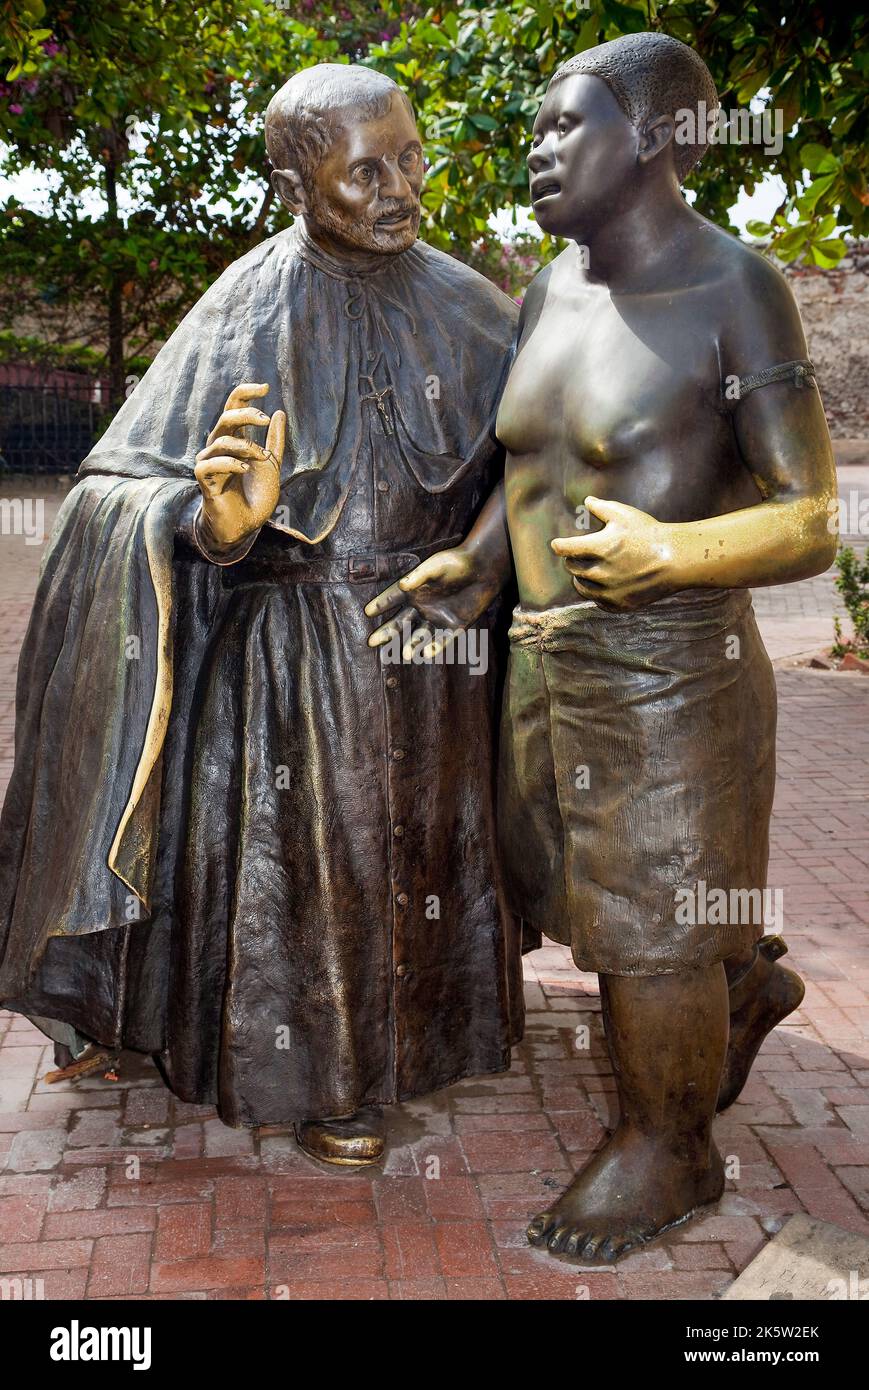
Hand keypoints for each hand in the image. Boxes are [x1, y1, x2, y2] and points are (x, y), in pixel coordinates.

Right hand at [194, 383, 286, 548]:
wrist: (246, 524)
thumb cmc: (255, 495)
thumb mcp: (271, 464)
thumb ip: (274, 440)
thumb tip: (279, 412)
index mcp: (234, 439)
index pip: (233, 407)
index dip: (245, 393)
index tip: (265, 387)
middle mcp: (218, 447)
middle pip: (225, 419)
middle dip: (246, 415)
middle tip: (265, 419)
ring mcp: (209, 462)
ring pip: (222, 441)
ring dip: (246, 446)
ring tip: (262, 458)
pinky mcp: (204, 480)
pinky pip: (211, 464)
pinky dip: (230, 464)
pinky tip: (245, 470)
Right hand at [365, 545, 497, 660]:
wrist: (483, 570)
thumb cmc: (457, 563)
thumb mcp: (436, 566)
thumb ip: (419, 576)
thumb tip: (402, 585)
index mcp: (415, 590)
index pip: (393, 598)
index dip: (381, 604)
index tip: (367, 611)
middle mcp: (422, 606)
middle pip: (401, 622)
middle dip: (387, 632)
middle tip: (371, 641)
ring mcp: (437, 617)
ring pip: (419, 635)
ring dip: (412, 645)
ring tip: (405, 654)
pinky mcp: (454, 626)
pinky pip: (442, 640)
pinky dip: (434, 647)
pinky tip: (426, 654)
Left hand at [551, 496, 681, 610]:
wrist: (675, 560)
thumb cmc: (650, 534)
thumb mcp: (625, 515)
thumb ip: (602, 508)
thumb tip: (587, 501)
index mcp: (601, 547)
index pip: (566, 549)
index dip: (559, 545)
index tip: (556, 545)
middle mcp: (602, 572)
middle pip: (572, 568)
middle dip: (572, 560)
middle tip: (577, 555)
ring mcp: (610, 591)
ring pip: (581, 587)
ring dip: (580, 578)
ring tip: (586, 570)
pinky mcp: (619, 604)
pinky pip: (597, 600)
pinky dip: (596, 592)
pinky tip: (601, 583)